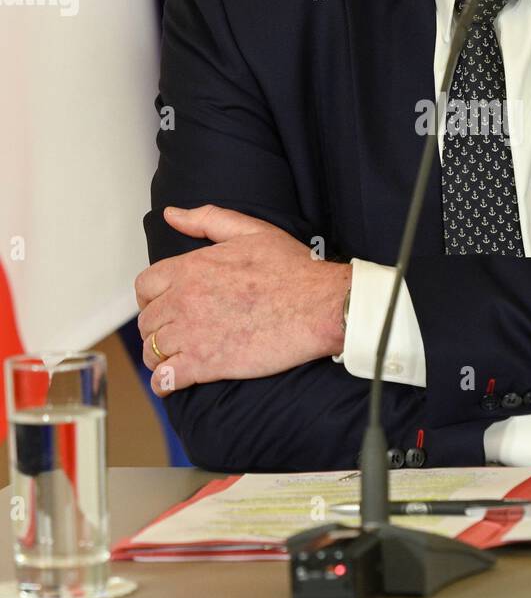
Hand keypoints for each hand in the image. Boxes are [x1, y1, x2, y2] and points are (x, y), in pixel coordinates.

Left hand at [135, 205, 350, 396]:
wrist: (319, 306)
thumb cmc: (292, 270)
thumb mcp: (250, 231)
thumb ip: (206, 220)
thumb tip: (172, 215)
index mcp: (191, 267)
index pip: (145, 285)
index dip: (151, 298)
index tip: (162, 305)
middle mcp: (185, 300)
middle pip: (147, 321)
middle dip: (156, 328)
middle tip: (172, 334)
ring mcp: (193, 333)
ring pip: (153, 350)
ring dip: (159, 356)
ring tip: (172, 359)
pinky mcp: (206, 364)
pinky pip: (167, 377)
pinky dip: (164, 383)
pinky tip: (171, 382)